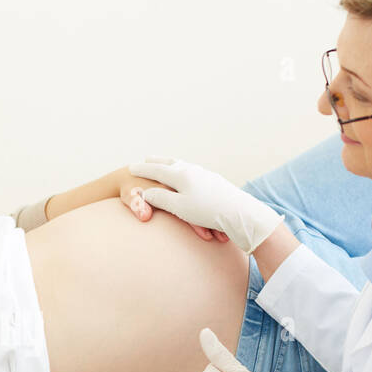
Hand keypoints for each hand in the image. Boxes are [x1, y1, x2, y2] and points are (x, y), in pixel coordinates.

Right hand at [129, 157, 283, 253]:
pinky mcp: (215, 182)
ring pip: (184, 166)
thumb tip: (147, 193)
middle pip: (170, 163)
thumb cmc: (207, 211)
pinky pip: (195, 173)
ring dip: (172, 164)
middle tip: (146, 159)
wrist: (240, 212)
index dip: (143, 169)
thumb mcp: (178, 207)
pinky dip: (185, 170)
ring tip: (165, 164)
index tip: (131, 167)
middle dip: (157, 162)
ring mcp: (205, 175)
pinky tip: (188, 174)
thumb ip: (160, 198)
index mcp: (181, 175)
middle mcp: (192, 171)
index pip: (156, 169)